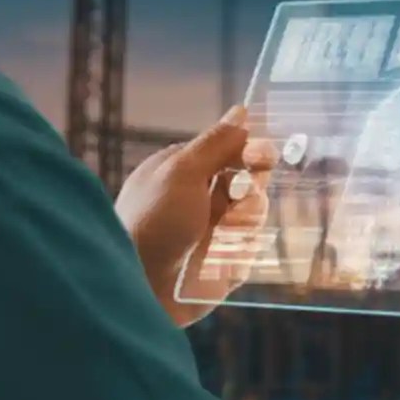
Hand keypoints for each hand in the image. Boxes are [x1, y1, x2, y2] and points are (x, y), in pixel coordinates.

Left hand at [115, 105, 277, 326]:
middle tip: (236, 202)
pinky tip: (222, 260)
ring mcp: (211, 232)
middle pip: (249, 182)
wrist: (139, 289)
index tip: (260, 158)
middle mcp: (199, 199)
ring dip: (244, 224)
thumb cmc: (153, 222)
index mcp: (184, 171)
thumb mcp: (182, 172)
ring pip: (253, 217)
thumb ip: (216, 143)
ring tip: (222, 237)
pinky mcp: (221, 263)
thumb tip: (241, 110)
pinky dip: (241, 253)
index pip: (231, 150)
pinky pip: (249, 250)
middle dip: (249, 192)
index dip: (250, 153)